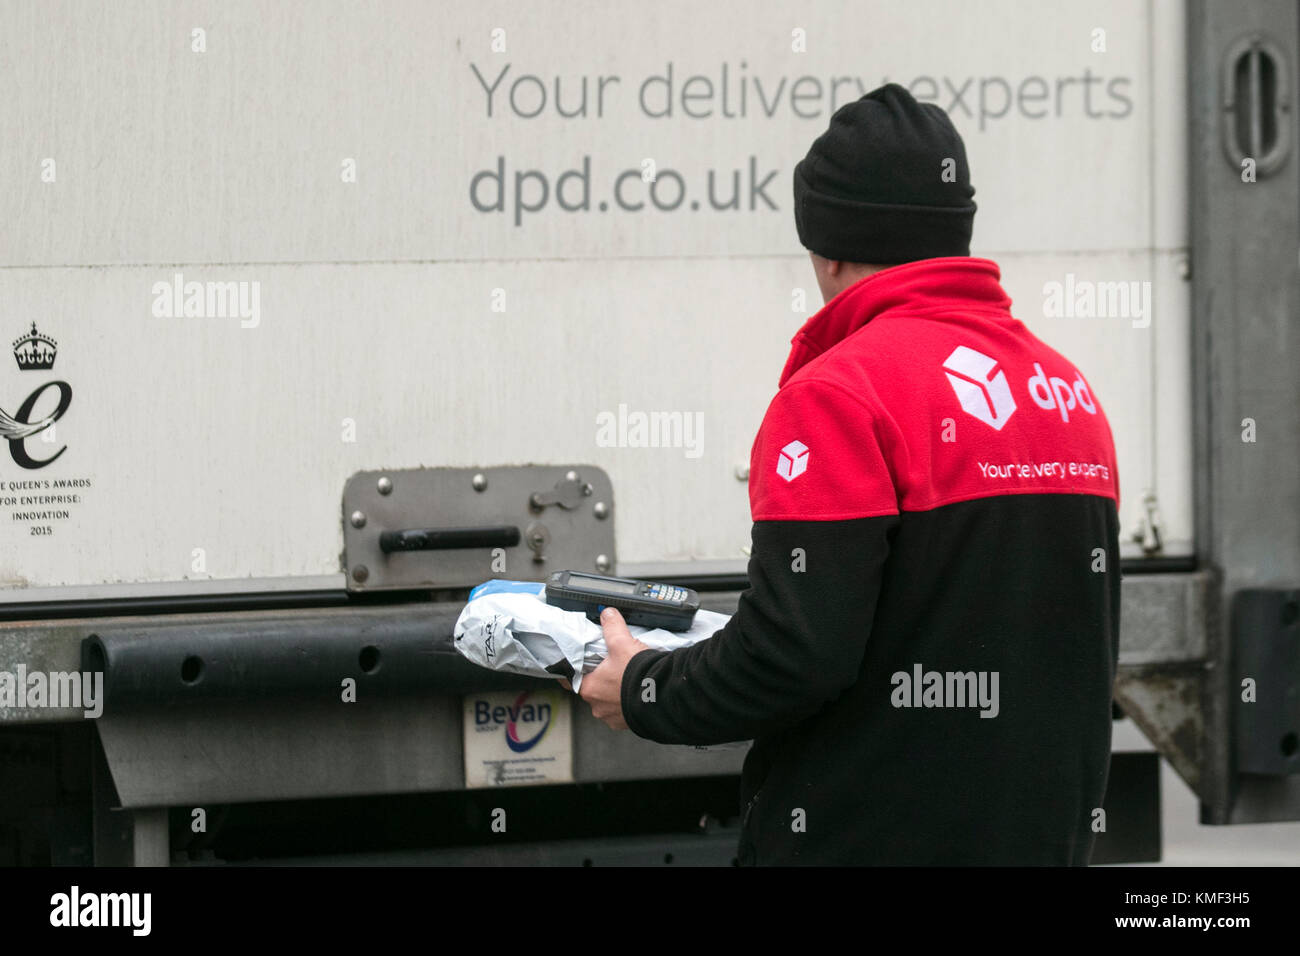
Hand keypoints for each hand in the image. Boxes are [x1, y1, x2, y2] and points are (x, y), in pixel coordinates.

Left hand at [574, 607, 650, 729]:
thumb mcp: (622, 643)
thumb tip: (608, 615)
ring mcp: (613, 717)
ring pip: (609, 701)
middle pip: (594, 689)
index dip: (576, 671)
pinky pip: (624, 710)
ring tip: (628, 678)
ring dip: (616, 691)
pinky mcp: (628, 722)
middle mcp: (598, 706)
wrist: (663, 696)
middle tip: (612, 667)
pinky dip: (628, 701)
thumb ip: (612, 627)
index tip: (579, 666)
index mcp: (590, 688)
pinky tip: (637, 690)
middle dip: (602, 679)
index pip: (572, 680)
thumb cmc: (638, 675)